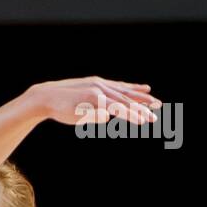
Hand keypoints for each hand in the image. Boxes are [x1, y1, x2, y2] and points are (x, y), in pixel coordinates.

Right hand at [29, 76, 160, 126]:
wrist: (46, 99)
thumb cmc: (61, 106)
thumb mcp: (83, 110)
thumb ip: (97, 113)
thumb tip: (107, 118)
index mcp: (100, 88)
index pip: (122, 90)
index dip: (136, 92)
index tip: (149, 94)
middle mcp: (102, 87)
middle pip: (127, 95)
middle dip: (143, 101)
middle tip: (159, 105)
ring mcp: (99, 93)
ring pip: (124, 103)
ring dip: (140, 111)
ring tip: (153, 117)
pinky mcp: (96, 100)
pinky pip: (117, 108)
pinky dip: (130, 114)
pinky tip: (140, 119)